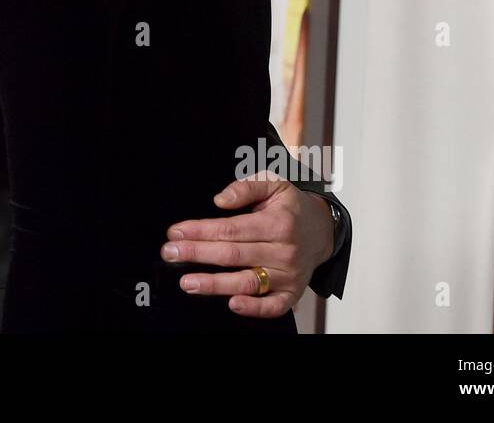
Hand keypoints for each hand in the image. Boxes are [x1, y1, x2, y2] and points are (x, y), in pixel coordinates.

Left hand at [160, 173, 335, 317]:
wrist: (323, 230)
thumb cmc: (291, 207)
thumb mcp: (273, 184)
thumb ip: (246, 187)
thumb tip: (219, 200)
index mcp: (277, 223)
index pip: (231, 228)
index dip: (201, 230)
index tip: (176, 232)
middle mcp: (283, 250)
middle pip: (234, 255)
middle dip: (198, 254)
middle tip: (170, 253)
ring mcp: (288, 274)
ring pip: (248, 281)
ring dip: (215, 284)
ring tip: (187, 282)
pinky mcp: (292, 293)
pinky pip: (274, 306)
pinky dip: (254, 308)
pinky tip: (231, 304)